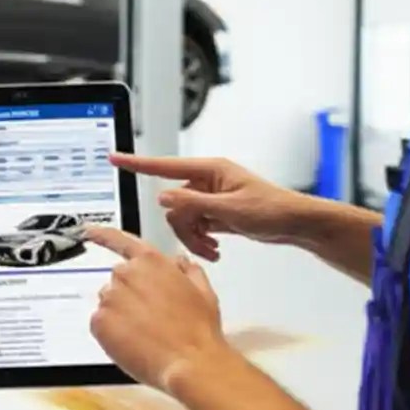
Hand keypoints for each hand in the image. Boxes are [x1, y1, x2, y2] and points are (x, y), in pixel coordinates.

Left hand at [85, 226, 227, 397]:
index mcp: (150, 261)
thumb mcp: (203, 291)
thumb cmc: (198, 329)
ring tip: (146, 334)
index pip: (120, 241)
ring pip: (109, 303)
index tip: (88, 230)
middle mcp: (126, 274)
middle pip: (118, 281)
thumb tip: (179, 263)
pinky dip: (113, 334)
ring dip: (121, 315)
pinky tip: (134, 343)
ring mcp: (110, 297)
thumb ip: (187, 270)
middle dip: (130, 296)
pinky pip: (101, 324)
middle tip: (150, 318)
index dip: (102, 235)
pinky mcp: (99, 322)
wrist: (190, 362)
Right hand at [110, 154, 309, 261]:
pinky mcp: (215, 213)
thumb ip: (195, 203)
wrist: (294, 224)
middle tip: (204, 243)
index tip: (115, 158)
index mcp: (209, 170)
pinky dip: (201, 241)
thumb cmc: (271, 209)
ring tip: (212, 251)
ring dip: (193, 238)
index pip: (164, 166)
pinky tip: (215, 250)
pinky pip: (195, 227)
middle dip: (185, 228)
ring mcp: (209, 198)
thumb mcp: (231, 209)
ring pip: (183, 219)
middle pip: (174, 204)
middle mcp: (206, 181)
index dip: (137, 163)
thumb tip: (163, 197)